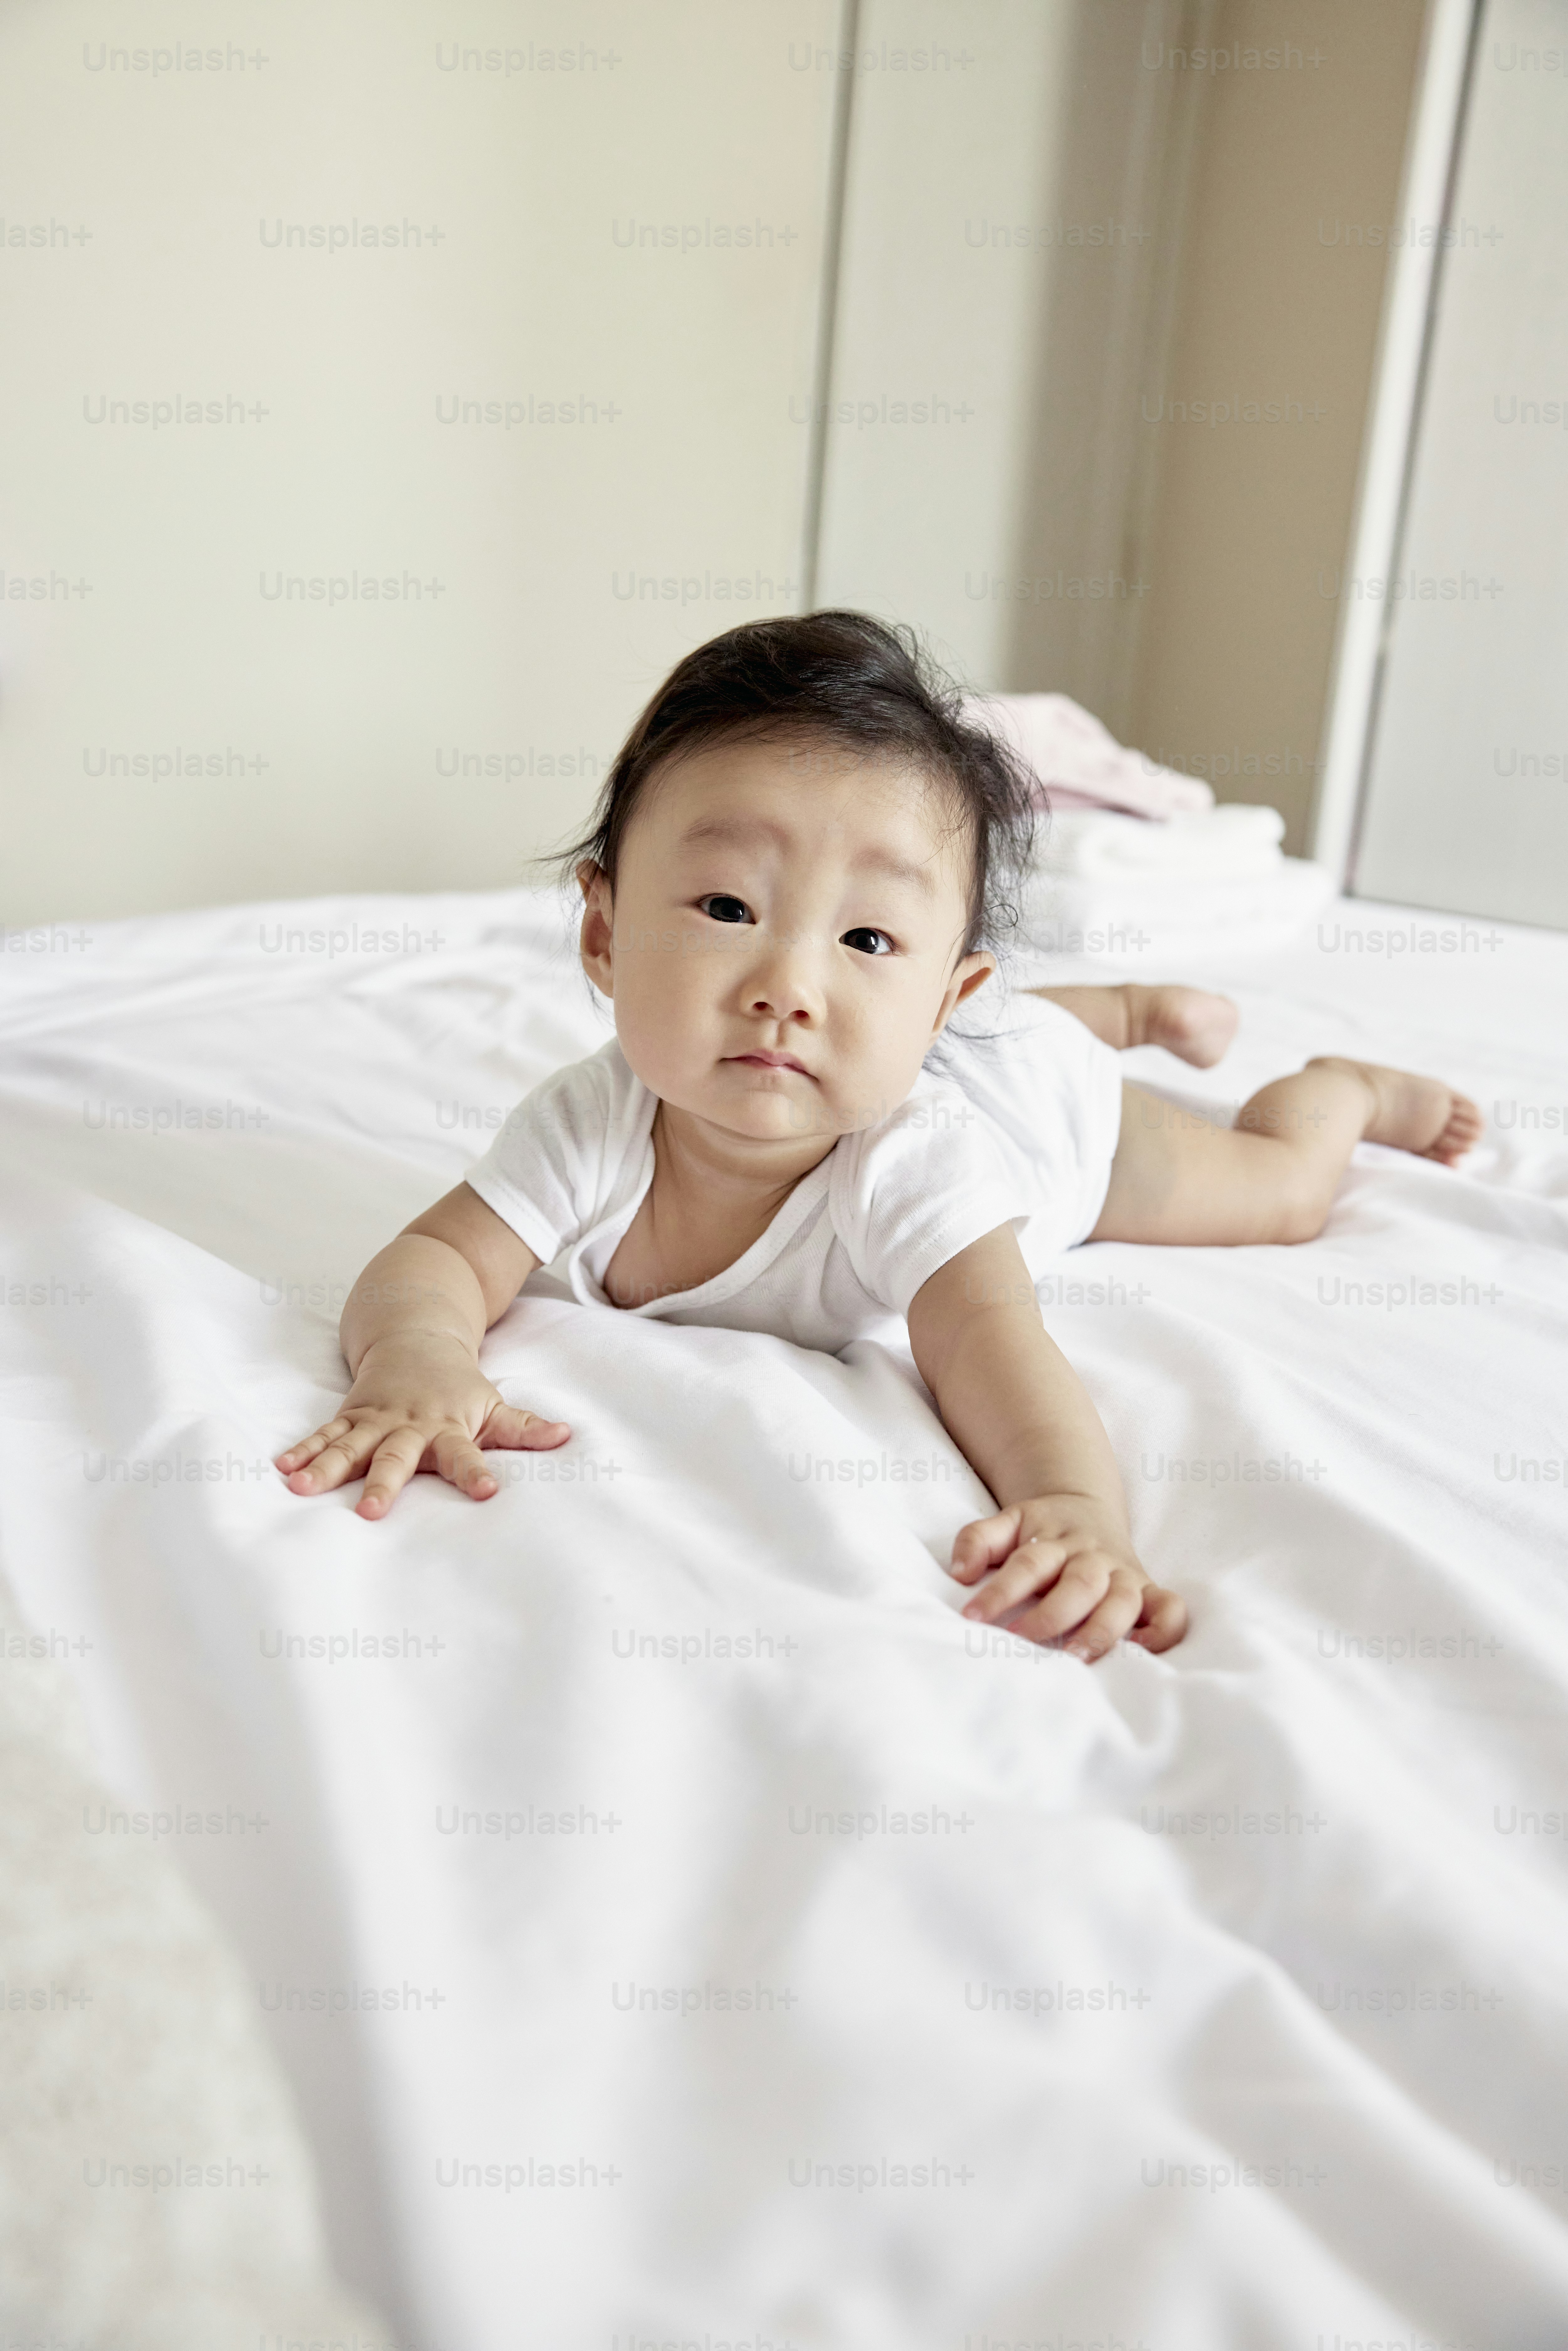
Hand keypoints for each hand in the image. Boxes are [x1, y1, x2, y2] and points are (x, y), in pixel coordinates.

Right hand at [274, 1332, 569, 1519]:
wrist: (416, 1336)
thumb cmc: (457, 1386)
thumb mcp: (492, 1404)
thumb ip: (524, 1428)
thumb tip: (566, 1437)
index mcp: (447, 1428)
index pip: (465, 1454)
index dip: (476, 1472)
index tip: (487, 1492)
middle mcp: (408, 1425)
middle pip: (396, 1456)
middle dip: (384, 1483)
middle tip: (371, 1513)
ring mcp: (374, 1420)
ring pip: (348, 1445)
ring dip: (325, 1466)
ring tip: (300, 1487)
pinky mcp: (350, 1415)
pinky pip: (324, 1433)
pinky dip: (303, 1449)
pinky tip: (282, 1467)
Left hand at [948, 1494, 1185, 1661]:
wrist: (1086, 1505)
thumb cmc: (1040, 1528)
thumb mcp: (1006, 1521)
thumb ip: (978, 1539)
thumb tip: (960, 1572)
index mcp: (1055, 1540)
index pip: (1028, 1564)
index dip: (1000, 1591)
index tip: (972, 1615)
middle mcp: (1093, 1558)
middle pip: (1079, 1584)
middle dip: (1051, 1614)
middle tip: (1020, 1638)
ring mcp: (1123, 1574)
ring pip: (1122, 1600)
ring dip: (1101, 1629)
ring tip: (1075, 1656)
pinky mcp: (1148, 1590)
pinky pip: (1169, 1609)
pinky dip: (1164, 1630)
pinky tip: (1141, 1649)